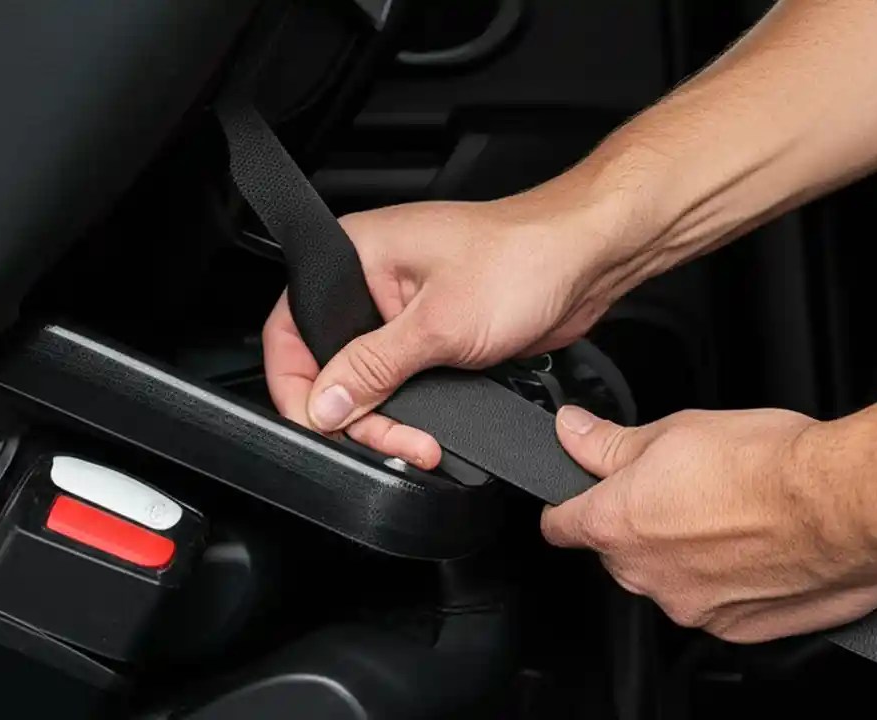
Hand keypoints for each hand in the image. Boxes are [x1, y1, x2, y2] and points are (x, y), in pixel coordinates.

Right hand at [263, 193, 634, 468]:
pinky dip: (414, 413)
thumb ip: (373, 367)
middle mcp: (371, 281)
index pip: (291, 330)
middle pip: (330, 366)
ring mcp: (402, 310)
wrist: (586, 259)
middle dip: (356, 415)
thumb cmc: (521, 256)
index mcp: (353, 255)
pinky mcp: (432, 336)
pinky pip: (403, 385)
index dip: (298, 386)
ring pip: (368, 383)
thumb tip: (325, 404)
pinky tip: (430, 433)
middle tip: (390, 440)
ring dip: (389, 420)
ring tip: (418, 444)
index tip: (320, 425)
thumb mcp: (438, 323)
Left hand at [540, 405, 876, 643]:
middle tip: (685, 489)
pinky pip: (717, 604)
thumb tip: (571, 430)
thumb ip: (609, 442)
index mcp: (617, 523)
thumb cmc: (768, 463)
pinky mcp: (737, 630)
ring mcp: (691, 607)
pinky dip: (729, 581)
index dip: (567, 508)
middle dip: (640, 524)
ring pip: (669, 579)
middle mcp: (646, 575)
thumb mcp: (675, 429)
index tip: (578, 499)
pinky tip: (760, 548)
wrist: (847, 504)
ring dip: (687, 554)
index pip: (560, 526)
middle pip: (619, 553)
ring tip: (733, 514)